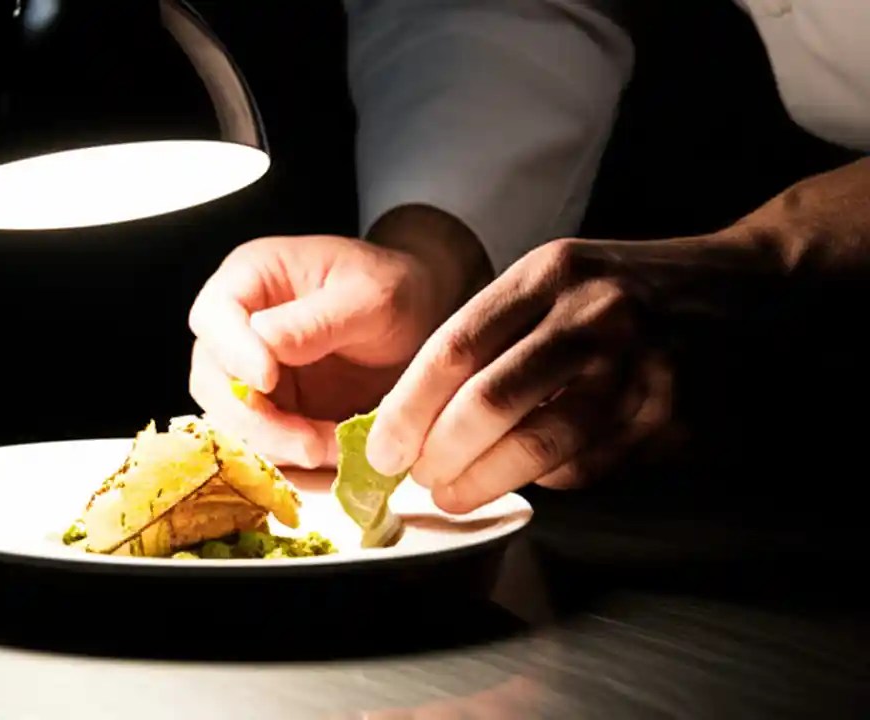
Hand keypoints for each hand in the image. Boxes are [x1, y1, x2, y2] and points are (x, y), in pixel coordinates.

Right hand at [188, 206, 490, 467]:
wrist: (422, 321)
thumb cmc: (397, 290)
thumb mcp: (372, 297)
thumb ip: (319, 320)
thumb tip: (264, 343)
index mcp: (252, 279)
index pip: (214, 316)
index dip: (232, 351)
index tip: (269, 379)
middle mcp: (238, 330)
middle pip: (212, 380)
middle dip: (253, 419)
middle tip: (307, 443)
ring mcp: (251, 376)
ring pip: (233, 423)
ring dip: (277, 447)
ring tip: (333, 452)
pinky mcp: (272, 414)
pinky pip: (266, 446)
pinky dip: (294, 463)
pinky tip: (334, 462)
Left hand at [366, 156, 869, 512]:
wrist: (745, 288)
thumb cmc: (625, 290)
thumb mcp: (554, 280)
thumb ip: (490, 333)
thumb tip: (413, 410)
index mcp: (551, 273)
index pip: (455, 347)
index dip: (408, 407)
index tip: (383, 446)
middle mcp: (594, 315)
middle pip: (489, 403)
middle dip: (440, 454)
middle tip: (418, 478)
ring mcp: (640, 367)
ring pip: (540, 445)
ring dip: (486, 480)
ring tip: (455, 493)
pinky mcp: (674, 416)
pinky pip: (590, 464)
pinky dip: (550, 477)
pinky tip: (533, 473)